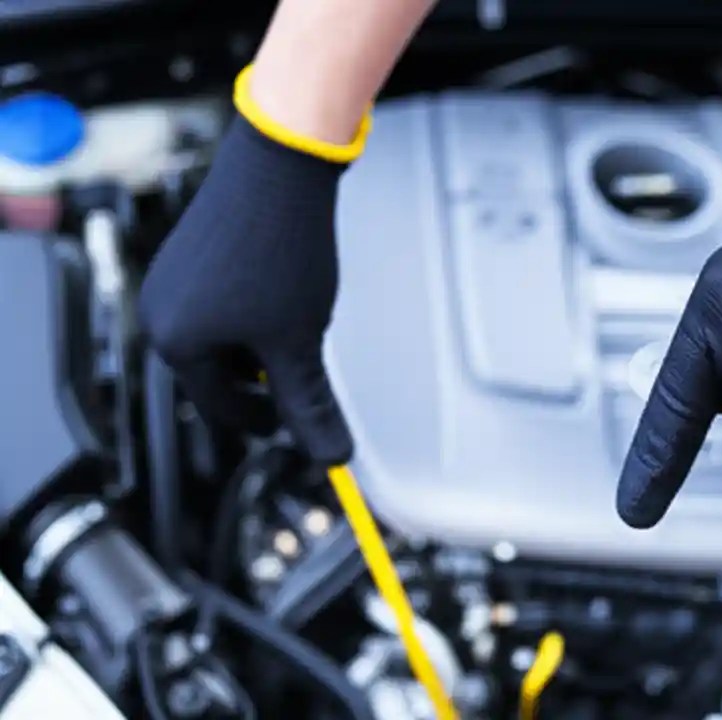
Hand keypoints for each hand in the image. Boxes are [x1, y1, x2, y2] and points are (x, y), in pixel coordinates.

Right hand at [138, 115, 352, 464]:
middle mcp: (158, 313)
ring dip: (266, 343)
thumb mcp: (300, 342)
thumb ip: (312, 405)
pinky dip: (257, 312)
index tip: (307, 421)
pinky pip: (222, 306)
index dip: (273, 421)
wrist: (279, 166)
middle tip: (309, 360)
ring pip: (226, 341)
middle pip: (222, 376)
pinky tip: (287, 286)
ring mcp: (170, 282)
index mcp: (175, 344)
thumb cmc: (282, 249)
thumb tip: (334, 457)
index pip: (224, 409)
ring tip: (301, 313)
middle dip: (270, 375)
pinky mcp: (189, 256)